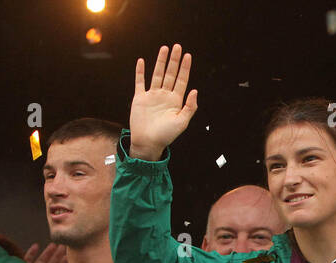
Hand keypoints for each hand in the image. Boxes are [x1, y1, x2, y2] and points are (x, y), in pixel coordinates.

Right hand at [130, 44, 197, 160]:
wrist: (148, 143)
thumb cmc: (166, 135)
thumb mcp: (182, 122)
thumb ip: (190, 107)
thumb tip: (195, 90)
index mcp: (176, 101)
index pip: (182, 80)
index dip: (185, 68)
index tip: (188, 56)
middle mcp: (165, 96)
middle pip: (170, 74)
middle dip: (174, 61)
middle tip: (177, 47)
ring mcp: (152, 96)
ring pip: (157, 75)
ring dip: (161, 62)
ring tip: (165, 49)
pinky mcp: (140, 98)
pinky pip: (140, 82)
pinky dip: (140, 72)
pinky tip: (142, 61)